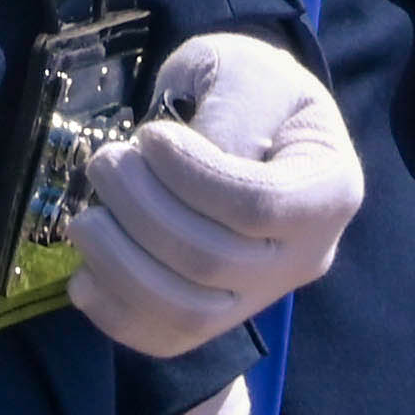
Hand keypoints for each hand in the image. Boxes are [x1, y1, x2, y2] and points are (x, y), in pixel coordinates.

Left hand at [62, 31, 366, 357]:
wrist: (247, 120)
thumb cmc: (251, 89)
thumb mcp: (250, 74)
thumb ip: (232, 113)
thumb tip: (195, 169)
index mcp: (330, 190)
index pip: (261, 206)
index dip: (191, 177)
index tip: (150, 137)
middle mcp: (306, 257)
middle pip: (214, 261)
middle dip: (142, 210)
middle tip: (105, 162)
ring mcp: (260, 296)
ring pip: (189, 312)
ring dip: (121, 264)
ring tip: (87, 217)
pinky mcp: (217, 318)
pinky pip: (167, 340)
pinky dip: (116, 314)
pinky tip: (84, 275)